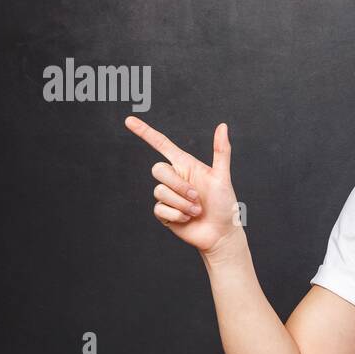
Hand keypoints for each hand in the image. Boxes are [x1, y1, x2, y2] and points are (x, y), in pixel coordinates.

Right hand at [124, 116, 240, 256]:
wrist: (221, 233)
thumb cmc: (225, 205)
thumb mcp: (222, 177)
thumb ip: (221, 152)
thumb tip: (223, 126)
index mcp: (186, 165)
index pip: (162, 144)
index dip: (145, 132)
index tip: (129, 120)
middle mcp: (175, 178)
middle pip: (158, 170)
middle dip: (178, 185)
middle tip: (197, 198)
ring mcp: (168, 195)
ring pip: (159, 191)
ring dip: (182, 203)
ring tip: (197, 211)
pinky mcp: (164, 212)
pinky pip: (159, 209)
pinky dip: (177, 215)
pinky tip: (188, 219)